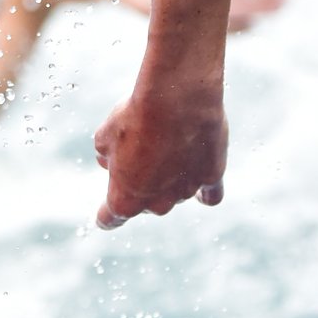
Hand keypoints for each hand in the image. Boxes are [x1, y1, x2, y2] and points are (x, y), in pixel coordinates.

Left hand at [93, 91, 227, 228]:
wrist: (176, 98)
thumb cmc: (135, 117)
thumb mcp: (104, 136)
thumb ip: (106, 157)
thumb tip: (114, 162)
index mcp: (124, 199)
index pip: (110, 219)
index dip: (106, 216)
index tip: (104, 217)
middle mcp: (156, 204)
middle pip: (147, 205)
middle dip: (143, 185)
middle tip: (143, 150)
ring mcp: (186, 193)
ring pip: (176, 194)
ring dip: (172, 177)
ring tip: (172, 141)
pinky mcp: (212, 177)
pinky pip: (210, 193)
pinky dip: (206, 188)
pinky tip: (202, 179)